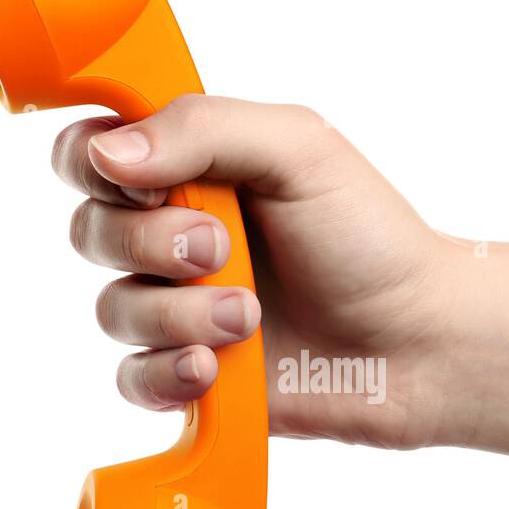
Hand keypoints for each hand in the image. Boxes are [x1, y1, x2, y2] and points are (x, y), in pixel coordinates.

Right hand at [52, 95, 460, 447]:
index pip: (89, 153)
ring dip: (177, 314)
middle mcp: (173, 236)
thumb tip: (107, 152)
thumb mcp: (299, 149)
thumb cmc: (371, 237)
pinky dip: (167, 373)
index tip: (148, 182)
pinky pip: (132, 379)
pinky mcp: (192, 376)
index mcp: (190, 169)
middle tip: (222, 251)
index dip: (95, 165)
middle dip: (150, 243)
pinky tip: (216, 367)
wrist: (419, 341)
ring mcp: (179, 309)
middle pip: (92, 232)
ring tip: (247, 318)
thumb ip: (201, 129)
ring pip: (114, 310)